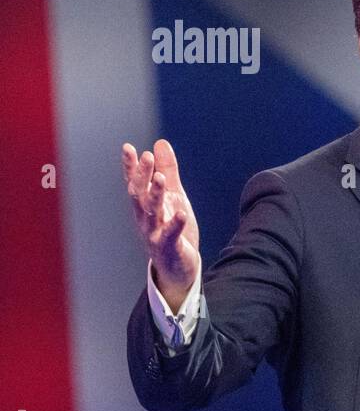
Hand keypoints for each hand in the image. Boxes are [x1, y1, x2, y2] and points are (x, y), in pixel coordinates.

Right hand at [122, 139, 200, 311]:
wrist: (177, 266)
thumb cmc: (172, 228)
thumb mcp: (173, 195)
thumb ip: (167, 170)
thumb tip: (159, 144)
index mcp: (144, 205)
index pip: (135, 182)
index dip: (131, 166)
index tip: (128, 147)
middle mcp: (145, 218)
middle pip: (140, 194)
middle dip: (142, 176)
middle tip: (146, 156)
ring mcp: (154, 233)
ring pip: (151, 213)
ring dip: (156, 195)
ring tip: (161, 179)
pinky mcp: (168, 246)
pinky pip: (170, 235)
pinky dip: (175, 224)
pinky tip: (182, 214)